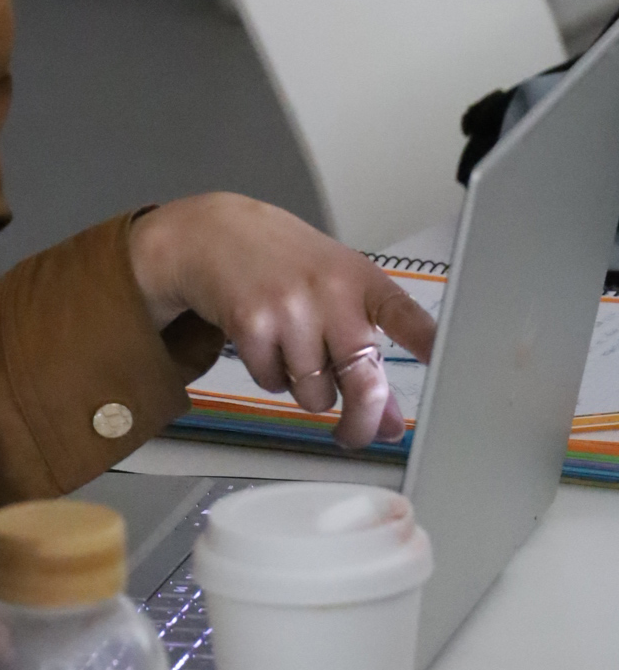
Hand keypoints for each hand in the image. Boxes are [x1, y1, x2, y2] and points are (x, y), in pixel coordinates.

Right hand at [127, 192, 435, 452]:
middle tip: (356, 435)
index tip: (453, 372)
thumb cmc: (287, 264)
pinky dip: (271, 376)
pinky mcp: (251, 323)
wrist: (216, 234)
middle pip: (363, 382)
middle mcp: (331, 292)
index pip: (407, 318)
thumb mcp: (335, 294)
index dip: (431, 348)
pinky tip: (266, 344)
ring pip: (315, 392)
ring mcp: (290, 307)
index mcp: (362, 280)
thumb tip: (390, 422)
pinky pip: (272, 383)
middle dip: (362, 422)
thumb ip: (367, 354)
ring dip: (307, 390)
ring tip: (294, 352)